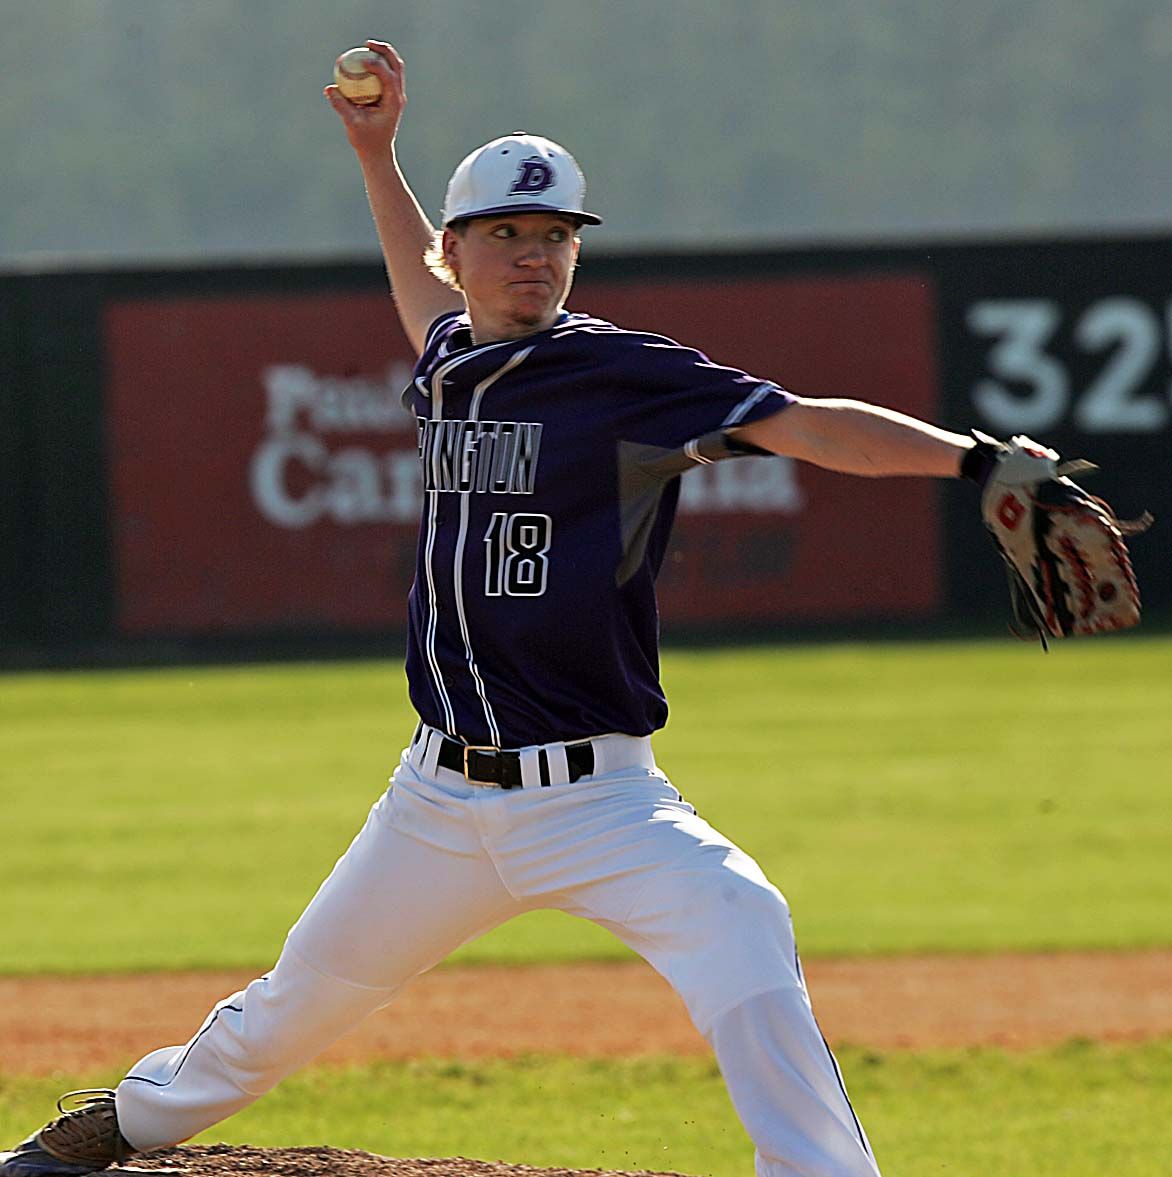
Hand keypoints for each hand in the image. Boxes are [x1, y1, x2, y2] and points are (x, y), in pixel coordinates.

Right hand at [323, 40, 406, 160]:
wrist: (378, 153)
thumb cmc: (366, 141)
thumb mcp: (352, 124)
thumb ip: (341, 106)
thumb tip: (329, 88)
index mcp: (393, 102)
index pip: (388, 76)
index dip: (376, 64)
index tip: (360, 59)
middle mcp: (397, 96)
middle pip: (396, 65)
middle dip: (384, 51)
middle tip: (367, 43)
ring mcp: (396, 96)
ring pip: (393, 68)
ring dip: (382, 55)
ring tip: (366, 46)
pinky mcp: (390, 97)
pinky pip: (384, 76)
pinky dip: (375, 66)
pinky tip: (361, 61)